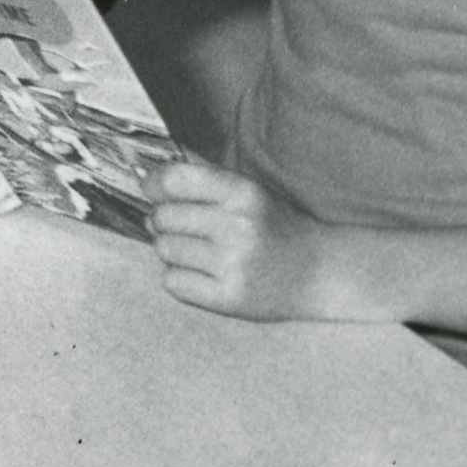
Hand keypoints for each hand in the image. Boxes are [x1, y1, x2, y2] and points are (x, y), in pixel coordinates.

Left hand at [148, 162, 341, 320]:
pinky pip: (172, 282)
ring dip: (170, 249)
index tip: (152, 190)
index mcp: (244, 193)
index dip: (154, 184)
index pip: (175, 180)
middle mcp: (239, 228)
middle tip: (180, 225)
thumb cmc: (274, 226)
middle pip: (162, 217)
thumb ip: (202, 174)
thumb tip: (147, 168)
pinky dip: (179, 277)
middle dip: (162, 220)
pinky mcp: (229, 299)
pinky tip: (201, 272)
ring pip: (164, 249)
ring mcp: (234, 266)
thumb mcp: (248, 189)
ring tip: (196, 250)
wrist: (318, 273)